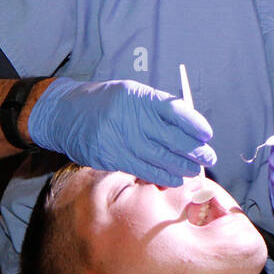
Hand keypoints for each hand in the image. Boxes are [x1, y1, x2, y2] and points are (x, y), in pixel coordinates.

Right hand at [27, 77, 214, 186]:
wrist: (65, 113)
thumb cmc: (106, 102)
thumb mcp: (132, 94)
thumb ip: (158, 108)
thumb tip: (190, 127)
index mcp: (139, 98)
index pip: (176, 111)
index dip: (195, 125)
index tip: (206, 134)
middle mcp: (131, 118)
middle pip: (173, 138)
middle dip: (195, 151)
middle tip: (209, 157)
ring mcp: (121, 139)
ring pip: (161, 158)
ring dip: (182, 167)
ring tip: (194, 170)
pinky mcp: (111, 157)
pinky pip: (144, 170)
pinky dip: (162, 176)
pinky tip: (174, 179)